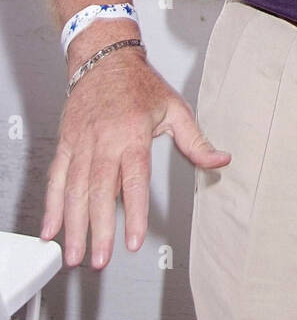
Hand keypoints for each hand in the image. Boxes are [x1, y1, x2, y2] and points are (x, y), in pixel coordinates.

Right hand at [40, 47, 229, 269]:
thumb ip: (196, 141)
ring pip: (73, 190)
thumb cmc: (139, 84)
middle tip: (99, 261)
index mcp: (133, 134)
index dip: (134, 213)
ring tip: (75, 255)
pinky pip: (55, 178)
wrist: (104, 58)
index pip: (134, 180)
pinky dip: (51, 206)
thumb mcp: (175, 108)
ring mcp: (81, 143)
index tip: (134, 241)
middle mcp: (104, 140)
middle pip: (99, 192)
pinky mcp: (65, 143)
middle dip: (98, 230)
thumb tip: (221, 159)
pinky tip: (51, 229)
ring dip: (73, 226)